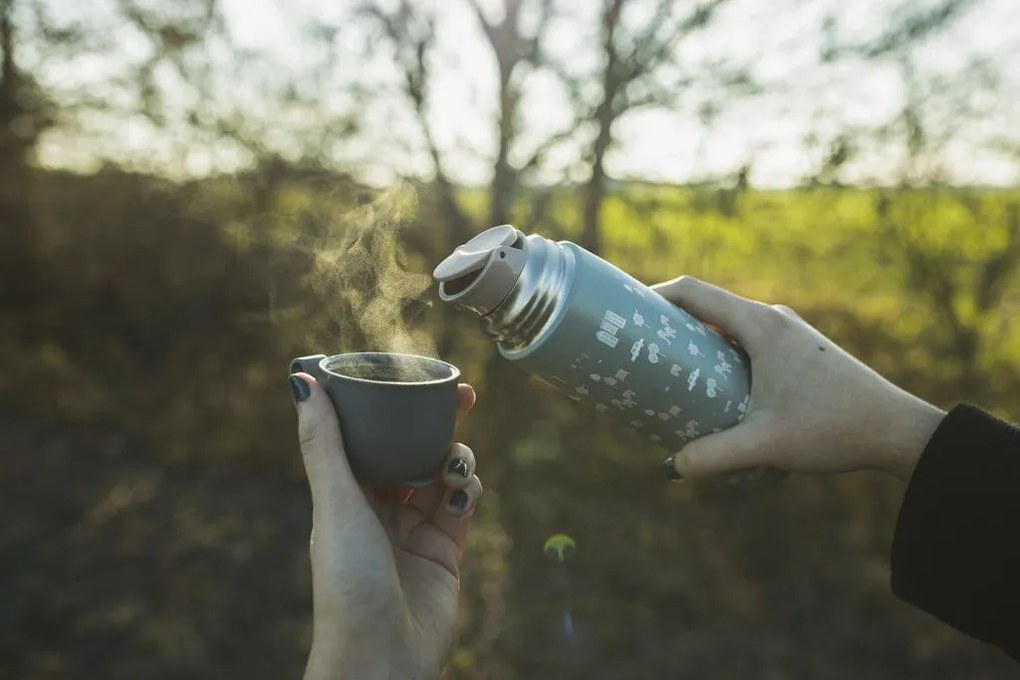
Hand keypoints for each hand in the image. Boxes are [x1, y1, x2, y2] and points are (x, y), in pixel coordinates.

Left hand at [288, 374, 481, 679]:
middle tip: (465, 394)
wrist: (384, 658)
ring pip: (444, 471)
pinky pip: (464, 502)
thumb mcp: (336, 504)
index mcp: (347, 493)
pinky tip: (461, 495)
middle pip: (413, 447)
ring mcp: (416, 527)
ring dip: (456, 457)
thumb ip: (324, 444)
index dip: (393, 403)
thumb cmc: (348, 584)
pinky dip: (468, 490)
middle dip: (438, 420)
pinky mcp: (447, 548)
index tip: (416, 374)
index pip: (371, 434)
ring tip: (454, 469)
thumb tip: (299, 381)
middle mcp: (381, 506)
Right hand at [650, 276, 945, 481]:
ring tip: (669, 371)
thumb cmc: (833, 428)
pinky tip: (714, 386)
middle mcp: (774, 319)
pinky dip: (721, 352)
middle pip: (708, 305)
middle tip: (638, 349)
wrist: (897, 430)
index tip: (626, 313)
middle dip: (669, 323)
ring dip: (697, 340)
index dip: (655, 295)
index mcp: (761, 325)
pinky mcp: (800, 350)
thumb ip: (713, 456)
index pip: (695, 291)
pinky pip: (747, 340)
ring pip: (729, 324)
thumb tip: (670, 469)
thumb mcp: (765, 445)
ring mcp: (790, 333)